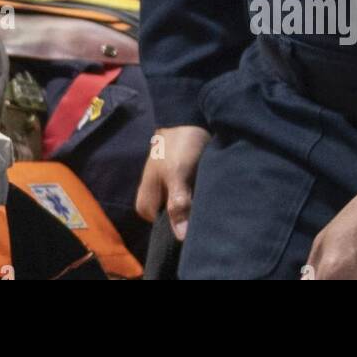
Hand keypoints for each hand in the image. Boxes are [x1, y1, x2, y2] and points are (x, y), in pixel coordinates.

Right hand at [135, 125, 210, 240]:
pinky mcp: (180, 188)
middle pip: (175, 223)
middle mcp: (154, 203)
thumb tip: (180, 237)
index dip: (183, 231)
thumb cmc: (177, 145)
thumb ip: (178, 204)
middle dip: (191, 221)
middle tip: (209, 215)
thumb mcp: (177, 174)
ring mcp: (167, 195)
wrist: (188, 119)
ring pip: (184, 213)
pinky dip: (199, 201)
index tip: (201, 228)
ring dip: (197, 211)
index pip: (164, 232)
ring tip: (211, 205)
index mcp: (145, 205)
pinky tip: (210, 197)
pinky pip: (189, 203)